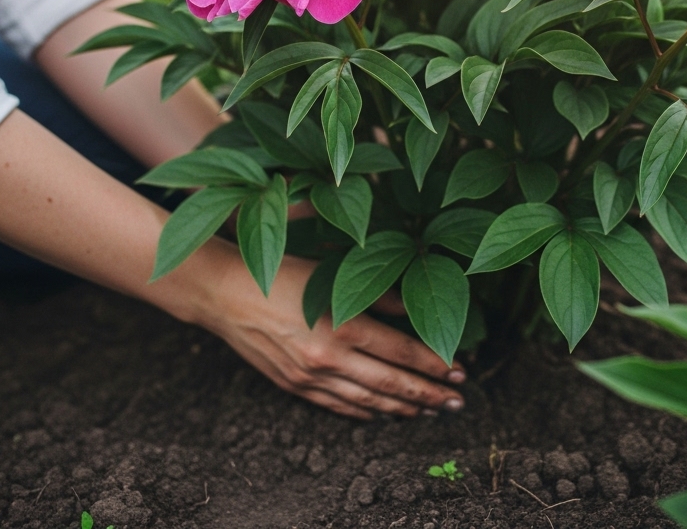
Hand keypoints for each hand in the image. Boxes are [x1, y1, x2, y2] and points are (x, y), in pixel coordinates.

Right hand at [201, 252, 466, 419]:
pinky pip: (337, 407)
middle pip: (390, 384)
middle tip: (457, 401)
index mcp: (342, 326)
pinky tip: (383, 413)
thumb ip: (378, 293)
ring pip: (366, 402)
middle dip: (429, 394)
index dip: (434, 362)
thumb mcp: (335, 274)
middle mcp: (328, 358)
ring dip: (402, 408)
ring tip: (429, 411)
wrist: (226, 293)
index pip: (401, 352)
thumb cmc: (284, 272)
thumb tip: (417, 306)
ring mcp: (309, 378)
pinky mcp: (294, 386)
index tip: (460, 368)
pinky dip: (365, 413)